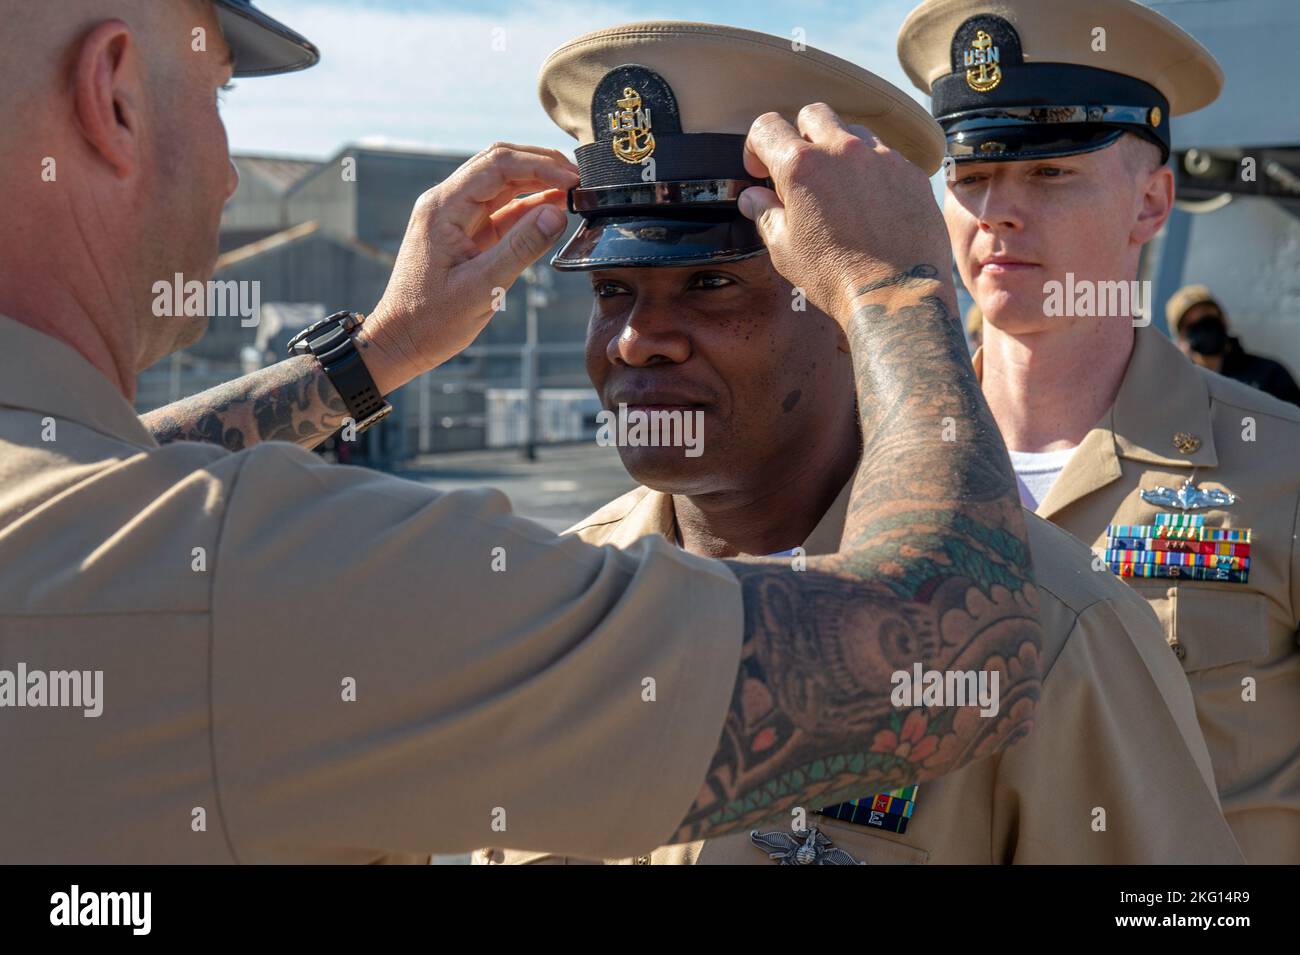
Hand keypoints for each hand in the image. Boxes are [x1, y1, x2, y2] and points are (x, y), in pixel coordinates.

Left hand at [358, 143, 578, 393]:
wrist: (401, 340)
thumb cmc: (432, 320)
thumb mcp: (483, 287)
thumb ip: (521, 247)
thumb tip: (557, 213)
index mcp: (444, 208)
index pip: (498, 165)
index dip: (540, 166)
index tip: (573, 178)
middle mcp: (447, 203)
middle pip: (500, 164)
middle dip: (541, 165)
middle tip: (579, 178)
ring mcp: (457, 217)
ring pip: (503, 184)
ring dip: (538, 183)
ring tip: (574, 191)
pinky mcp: (466, 234)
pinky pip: (502, 209)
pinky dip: (529, 207)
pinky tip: (555, 209)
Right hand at [738, 103, 951, 325]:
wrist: (895, 293)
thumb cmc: (833, 275)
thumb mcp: (784, 249)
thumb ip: (766, 214)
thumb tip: (753, 197)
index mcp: (801, 166)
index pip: (767, 127)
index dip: (756, 146)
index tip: (760, 170)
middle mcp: (842, 149)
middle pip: (813, 114)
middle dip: (799, 135)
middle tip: (799, 171)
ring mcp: (881, 157)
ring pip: (852, 132)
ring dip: (839, 149)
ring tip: (838, 186)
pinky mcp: (910, 172)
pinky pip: (886, 156)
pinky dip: (871, 170)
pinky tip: (871, 203)